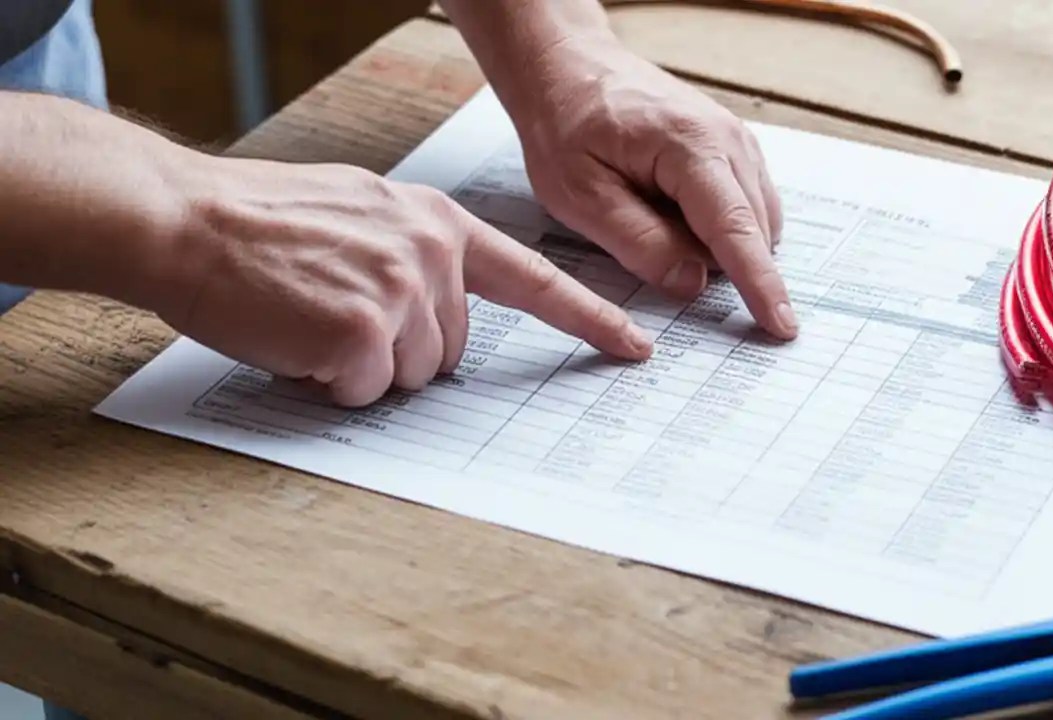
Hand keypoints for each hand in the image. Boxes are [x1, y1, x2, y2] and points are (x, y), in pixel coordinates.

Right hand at [150, 157, 651, 406]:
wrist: (186, 219)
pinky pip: (364, 391)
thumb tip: (437, 312)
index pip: (534, 280)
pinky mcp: (363, 333)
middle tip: (336, 311)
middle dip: (398, 349)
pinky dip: (327, 381)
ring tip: (311, 317)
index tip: (635, 347)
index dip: (589, 318)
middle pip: (452, 350)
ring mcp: (401, 292)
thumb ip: (415, 255)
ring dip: (362, 366)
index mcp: (437, 222)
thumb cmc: (261, 222)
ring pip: (411, 376)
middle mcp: (432, 254)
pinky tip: (296, 338)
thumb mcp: (361, 213)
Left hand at [509, 37, 795, 339]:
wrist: (569, 67)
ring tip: (649, 218)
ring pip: (752, 221)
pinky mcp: (732, 148)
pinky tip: (670, 214)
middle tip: (649, 247)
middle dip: (721, 264)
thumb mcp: (580, 195)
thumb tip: (694, 284)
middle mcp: (728, 139)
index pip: (735, 229)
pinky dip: (718, 227)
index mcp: (690, 147)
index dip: (759, 284)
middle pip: (750, 230)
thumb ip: (640, 243)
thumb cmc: (566, 125)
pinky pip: (744, 205)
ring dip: (716, 244)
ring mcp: (736, 140)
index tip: (782, 326)